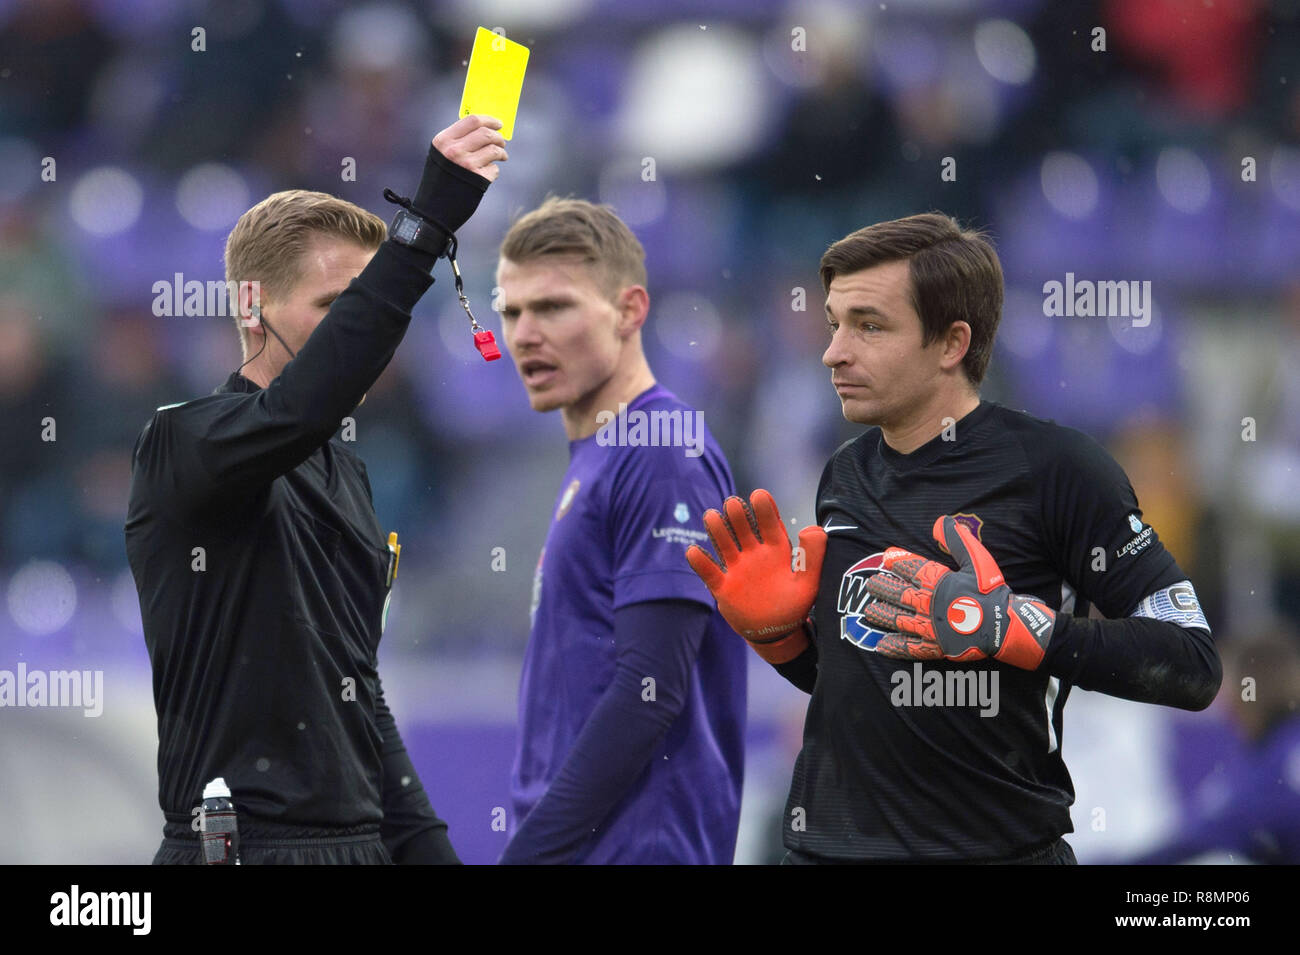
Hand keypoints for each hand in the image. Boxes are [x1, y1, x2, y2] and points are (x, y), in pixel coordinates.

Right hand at [405, 116, 505, 246]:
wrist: (433, 212)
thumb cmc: (439, 182)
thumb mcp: (441, 156)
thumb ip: (457, 141)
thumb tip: (485, 129)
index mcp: (443, 140)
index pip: (472, 120)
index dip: (489, 120)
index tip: (499, 124)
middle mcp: (454, 150)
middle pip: (486, 133)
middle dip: (498, 138)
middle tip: (502, 143)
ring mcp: (466, 165)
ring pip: (494, 150)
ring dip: (501, 153)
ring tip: (501, 157)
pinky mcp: (477, 180)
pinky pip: (494, 169)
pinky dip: (494, 171)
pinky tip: (487, 175)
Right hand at [685, 489, 826, 664]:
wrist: (775, 633)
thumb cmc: (793, 606)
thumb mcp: (809, 583)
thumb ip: (814, 556)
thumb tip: (812, 528)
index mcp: (776, 550)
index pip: (769, 523)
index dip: (764, 509)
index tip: (759, 494)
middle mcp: (754, 554)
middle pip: (743, 529)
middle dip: (738, 515)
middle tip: (733, 504)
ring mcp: (737, 569)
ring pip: (724, 544)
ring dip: (717, 530)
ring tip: (712, 517)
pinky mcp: (723, 586)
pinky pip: (709, 572)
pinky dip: (700, 562)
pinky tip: (693, 551)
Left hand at [860, 516, 1055, 669]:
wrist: (1004, 624)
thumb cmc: (990, 591)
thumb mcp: (976, 560)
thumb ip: (957, 541)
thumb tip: (941, 521)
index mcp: (937, 582)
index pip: (912, 569)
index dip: (899, 562)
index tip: (886, 558)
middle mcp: (928, 604)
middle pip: (899, 595)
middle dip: (883, 589)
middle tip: (870, 585)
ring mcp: (930, 627)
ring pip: (899, 620)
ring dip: (883, 615)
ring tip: (869, 612)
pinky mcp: (935, 646)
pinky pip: (911, 648)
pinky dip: (896, 647)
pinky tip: (882, 645)